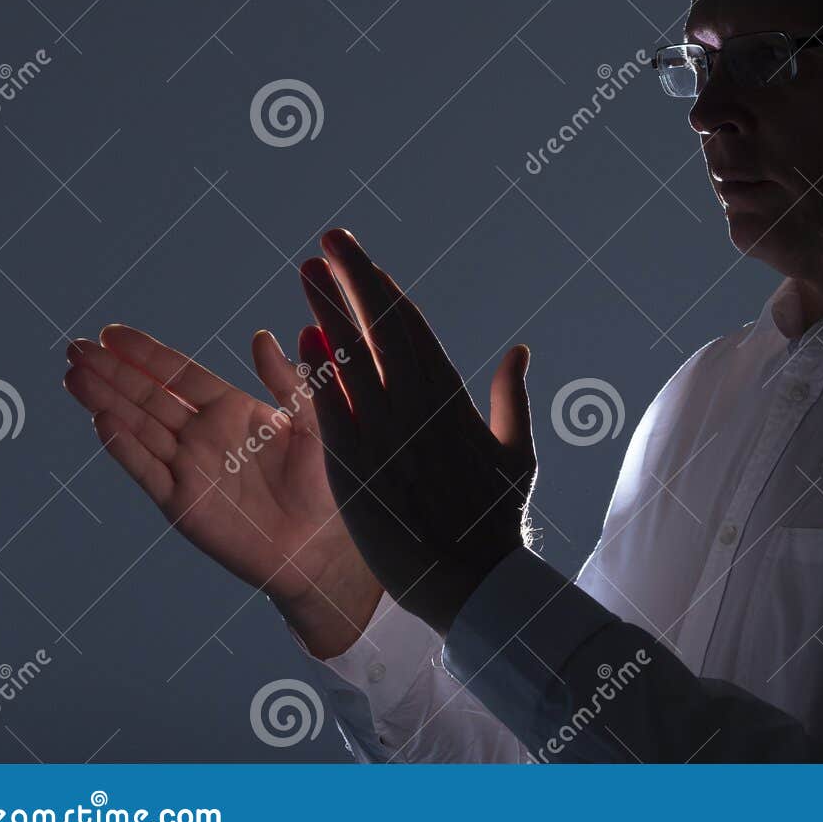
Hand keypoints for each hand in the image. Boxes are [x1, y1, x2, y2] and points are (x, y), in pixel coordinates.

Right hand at [62, 324, 381, 658]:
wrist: (322, 543)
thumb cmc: (324, 481)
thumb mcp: (311, 420)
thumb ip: (285, 379)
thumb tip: (260, 335)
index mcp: (232, 410)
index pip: (179, 374)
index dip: (146, 354)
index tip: (111, 332)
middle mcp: (203, 436)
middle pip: (149, 396)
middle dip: (112, 372)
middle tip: (75, 347)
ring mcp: (189, 468)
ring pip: (138, 427)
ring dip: (106, 401)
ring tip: (74, 376)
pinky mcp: (182, 502)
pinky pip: (148, 470)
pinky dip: (125, 447)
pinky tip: (102, 421)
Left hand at [297, 229, 536, 636]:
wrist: (473, 582)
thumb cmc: (497, 521)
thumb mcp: (517, 453)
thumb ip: (512, 398)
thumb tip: (519, 352)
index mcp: (453, 400)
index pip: (413, 329)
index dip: (383, 289)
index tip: (361, 260)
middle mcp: (419, 409)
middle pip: (382, 328)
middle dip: (355, 279)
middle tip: (329, 239)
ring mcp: (387, 436)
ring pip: (353, 358)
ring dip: (329, 310)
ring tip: (308, 270)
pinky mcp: (358, 470)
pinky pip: (334, 412)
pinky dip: (319, 373)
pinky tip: (303, 336)